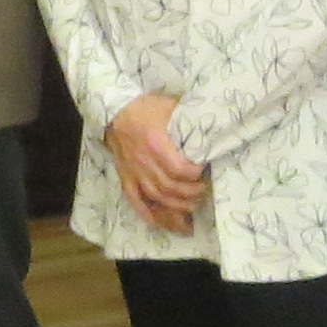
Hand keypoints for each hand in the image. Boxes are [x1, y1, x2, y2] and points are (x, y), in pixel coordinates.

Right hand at [107, 93, 204, 234]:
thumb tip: (211, 121)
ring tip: (190, 205)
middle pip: (170, 187)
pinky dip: (145, 212)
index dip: (194, 174)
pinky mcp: (125, 175)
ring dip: (176, 204)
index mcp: (156, 144)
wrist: (114, 109)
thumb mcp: (169, 106)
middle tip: (202, 189)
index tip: (204, 170)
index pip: (179, 169)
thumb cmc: (144, 107)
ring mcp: (133, 171)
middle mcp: (144, 161)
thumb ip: (188, 116)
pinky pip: (134, 198)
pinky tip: (158, 220)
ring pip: (156, 195)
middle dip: (190, 192)